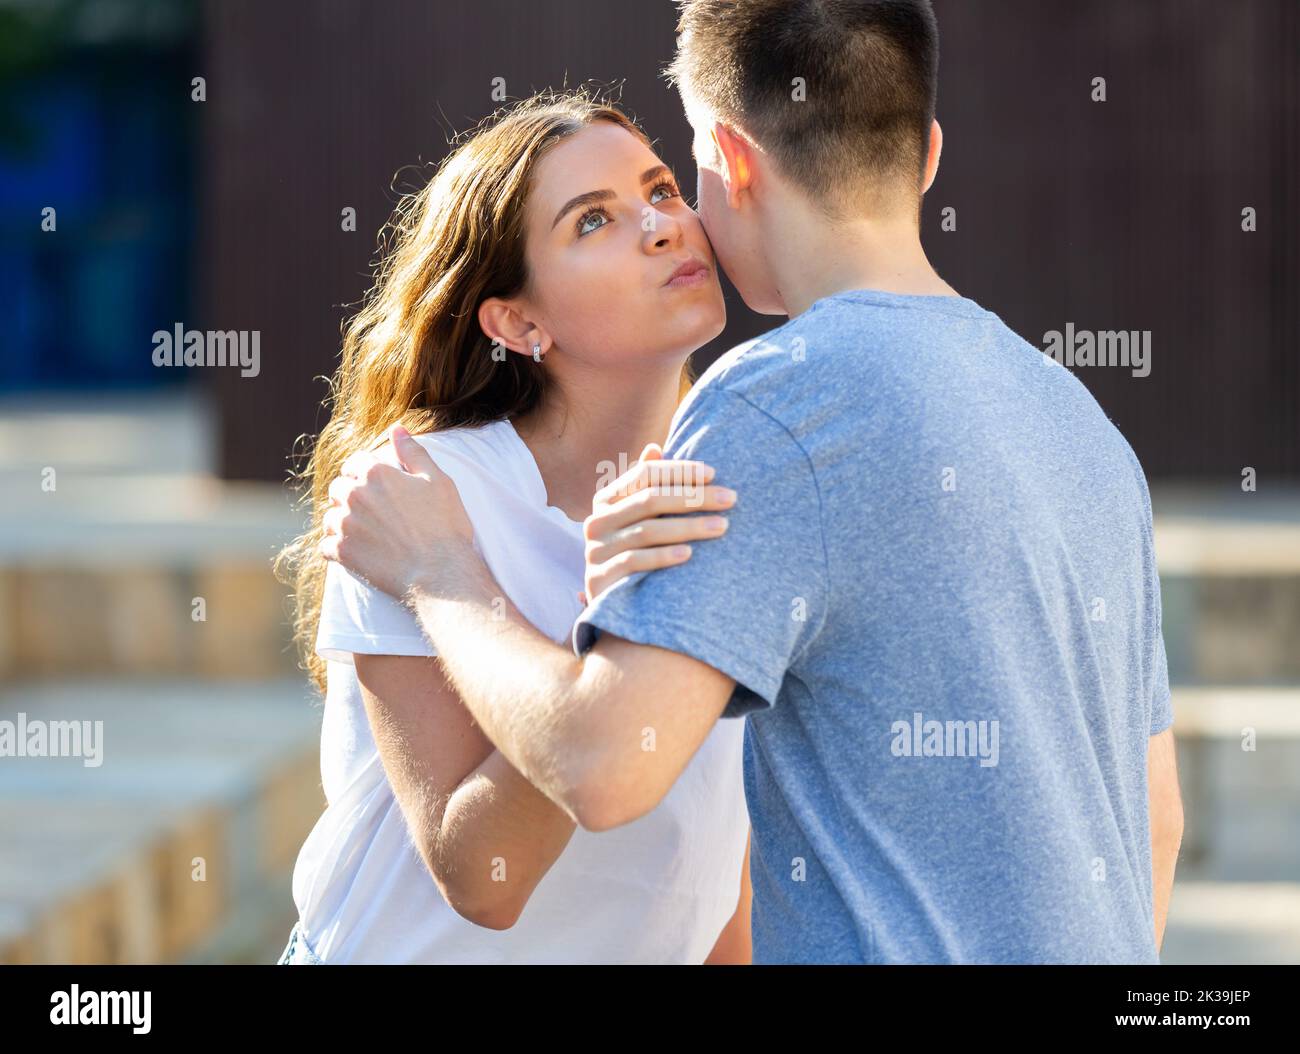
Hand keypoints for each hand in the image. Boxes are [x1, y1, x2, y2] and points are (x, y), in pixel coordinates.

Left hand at [320, 424, 474, 598]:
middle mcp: (353, 495)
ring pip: (330, 517)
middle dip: (351, 496)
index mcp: (375, 473)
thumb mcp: (437, 480)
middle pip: (338, 489)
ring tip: (366, 533)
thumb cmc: (444, 526)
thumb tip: (397, 428)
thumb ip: (413, 452)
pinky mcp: (342, 552)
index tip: (378, 486)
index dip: (365, 472)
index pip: (355, 463)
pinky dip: (336, 548)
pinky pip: (326, 546)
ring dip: (342, 522)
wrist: (441, 572)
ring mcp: (344, 525)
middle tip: (373, 511)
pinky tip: (355, 551)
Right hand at [578, 442, 736, 605]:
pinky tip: (689, 555)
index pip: (645, 474)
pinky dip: (662, 556)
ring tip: (722, 526)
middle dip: (694, 497)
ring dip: (689, 527)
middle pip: (650, 500)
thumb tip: (655, 448)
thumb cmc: (636, 552)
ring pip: (647, 531)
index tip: (713, 473)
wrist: (614, 605)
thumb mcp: (640, 519)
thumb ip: (647, 486)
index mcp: (607, 500)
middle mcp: (596, 522)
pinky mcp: (598, 579)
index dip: (679, 471)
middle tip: (730, 498)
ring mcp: (595, 550)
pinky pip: (633, 562)